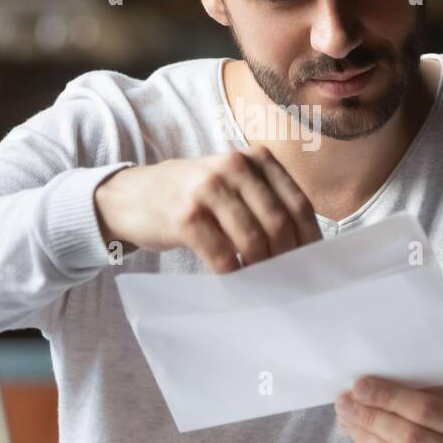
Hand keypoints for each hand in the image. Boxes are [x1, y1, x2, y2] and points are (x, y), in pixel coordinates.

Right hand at [93, 145, 322, 272]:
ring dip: (261, 269)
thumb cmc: (190, 196)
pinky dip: (233, 274)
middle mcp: (234, 167)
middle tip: (288, 282)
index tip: (312, 264)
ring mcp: (208, 189)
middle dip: (287, 259)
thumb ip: (265, 201)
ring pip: (254, 241)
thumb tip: (302, 248)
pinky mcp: (185, 216)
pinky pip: (221, 255)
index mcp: (255, 159)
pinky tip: (235, 282)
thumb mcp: (231, 182)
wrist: (130, 195)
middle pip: (279, 224)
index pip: (299, 204)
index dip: (309, 240)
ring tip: (263, 284)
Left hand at [335, 376, 442, 442]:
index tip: (359, 386)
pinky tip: (362, 441)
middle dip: (369, 417)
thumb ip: (429, 392)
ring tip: (348, 420)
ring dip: (365, 437)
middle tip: (344, 402)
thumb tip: (378, 382)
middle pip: (407, 437)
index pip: (425, 410)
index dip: (388, 397)